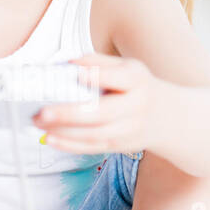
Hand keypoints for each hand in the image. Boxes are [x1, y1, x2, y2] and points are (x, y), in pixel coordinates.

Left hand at [31, 52, 164, 155]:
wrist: (170, 117)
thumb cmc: (137, 86)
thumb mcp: (126, 67)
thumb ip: (97, 62)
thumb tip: (68, 62)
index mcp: (137, 80)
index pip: (118, 78)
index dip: (97, 77)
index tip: (75, 73)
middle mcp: (136, 106)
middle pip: (102, 113)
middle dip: (69, 114)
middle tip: (42, 112)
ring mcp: (129, 130)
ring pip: (95, 134)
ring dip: (64, 132)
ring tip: (38, 123)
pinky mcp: (122, 146)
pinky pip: (93, 147)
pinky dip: (70, 145)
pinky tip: (50, 139)